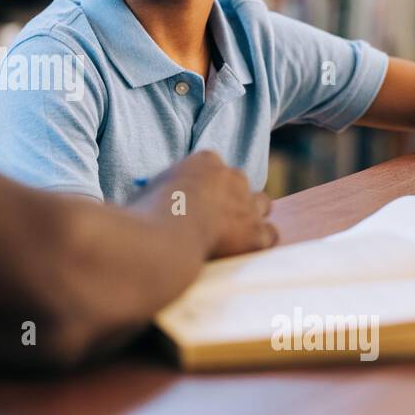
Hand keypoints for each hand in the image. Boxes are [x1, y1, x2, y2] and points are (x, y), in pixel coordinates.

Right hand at [133, 151, 277, 257]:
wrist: (163, 240)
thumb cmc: (146, 217)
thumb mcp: (148, 193)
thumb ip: (160, 193)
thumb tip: (157, 205)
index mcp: (204, 160)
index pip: (211, 166)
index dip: (203, 186)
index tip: (193, 199)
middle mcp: (232, 176)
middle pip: (239, 181)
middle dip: (230, 196)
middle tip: (214, 217)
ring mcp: (247, 203)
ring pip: (262, 203)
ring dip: (250, 216)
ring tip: (230, 236)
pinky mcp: (256, 233)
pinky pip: (269, 234)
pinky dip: (258, 243)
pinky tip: (240, 254)